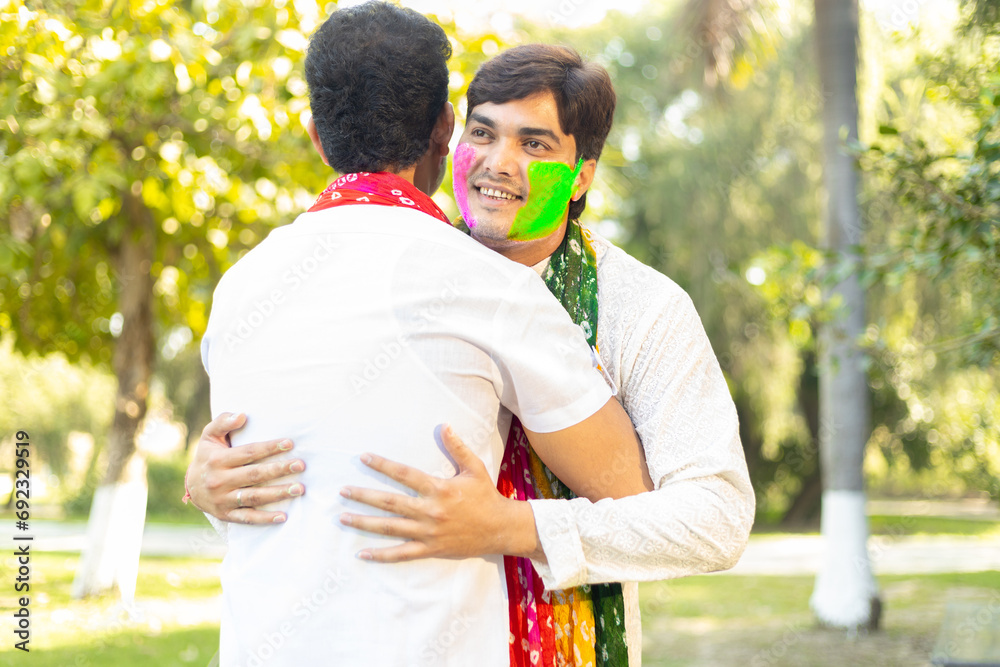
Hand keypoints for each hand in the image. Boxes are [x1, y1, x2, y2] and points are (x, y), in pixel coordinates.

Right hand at [184, 412, 305, 524]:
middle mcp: (219, 481)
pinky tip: (283, 516)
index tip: (290, 443)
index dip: (269, 448)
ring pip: (254, 497)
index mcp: (218, 460)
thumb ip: (223, 422)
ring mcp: (223, 499)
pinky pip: (247, 518)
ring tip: (299, 489)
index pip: (248, 453)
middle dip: (279, 470)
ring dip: (278, 494)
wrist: (191, 486)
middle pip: (254, 475)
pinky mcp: (226, 515)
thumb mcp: (209, 436)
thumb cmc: (209, 455)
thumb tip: (242, 415)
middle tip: (301, 465)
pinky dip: (264, 519)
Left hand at [339, 425, 540, 561]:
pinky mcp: (430, 549)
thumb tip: (444, 425)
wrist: (501, 528)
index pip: (404, 474)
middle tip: (342, 491)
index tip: (363, 458)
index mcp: (438, 488)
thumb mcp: (474, 468)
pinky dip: (381, 554)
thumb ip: (457, 447)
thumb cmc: (487, 496)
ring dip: (364, 522)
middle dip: (363, 495)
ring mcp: (428, 532)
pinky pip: (401, 553)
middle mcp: (430, 510)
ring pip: (390, 527)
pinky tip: (362, 553)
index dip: (382, 465)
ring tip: (343, 517)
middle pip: (389, 502)